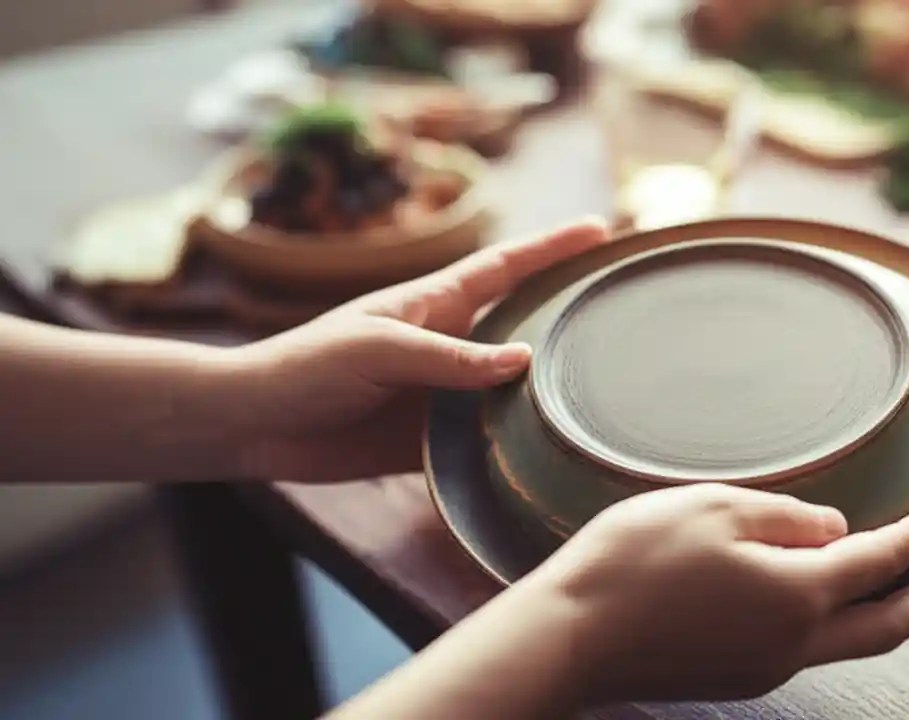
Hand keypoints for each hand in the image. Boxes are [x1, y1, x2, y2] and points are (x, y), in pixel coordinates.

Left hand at [225, 218, 608, 481]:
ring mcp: (442, 392)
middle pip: (521, 323)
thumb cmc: (307, 365)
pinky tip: (551, 452)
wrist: (254, 425)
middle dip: (568, 312)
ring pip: (510, 386)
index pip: (506, 267)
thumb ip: (450, 356)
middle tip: (623, 308)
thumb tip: (524, 359)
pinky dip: (515, 443)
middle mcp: (448, 343)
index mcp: (434, 303)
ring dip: (549, 387)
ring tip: (607, 387)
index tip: (602, 229)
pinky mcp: (430, 439)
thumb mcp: (380, 350)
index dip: (553, 247)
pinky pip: (484, 439)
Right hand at [526, 483, 908, 702]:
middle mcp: (794, 642)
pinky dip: (836, 625)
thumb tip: (835, 530)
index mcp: (797, 593)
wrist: (571, 635)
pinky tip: (823, 603)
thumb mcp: (714, 509)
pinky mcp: (735, 678)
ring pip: (849, 644)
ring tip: (908, 591)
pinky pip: (805, 649)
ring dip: (888, 616)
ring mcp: (765, 668)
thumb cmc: (635, 561)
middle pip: (886, 625)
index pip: (876, 562)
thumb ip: (786, 517)